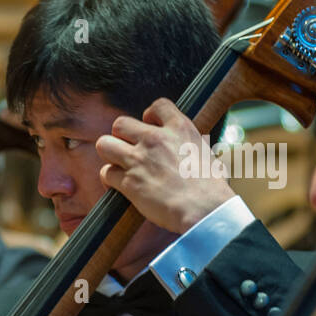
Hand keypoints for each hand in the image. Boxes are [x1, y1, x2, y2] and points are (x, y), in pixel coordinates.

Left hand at [96, 98, 236, 233]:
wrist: (205, 209)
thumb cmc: (211, 188)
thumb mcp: (204, 152)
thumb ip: (187, 143)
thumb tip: (183, 148)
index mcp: (179, 128)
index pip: (157, 106)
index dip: (149, 116)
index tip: (149, 128)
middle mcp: (156, 138)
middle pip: (120, 123)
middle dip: (122, 137)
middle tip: (130, 151)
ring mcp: (140, 159)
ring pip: (104, 144)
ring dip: (110, 155)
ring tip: (119, 166)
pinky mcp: (130, 181)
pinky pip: (106, 173)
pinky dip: (110, 180)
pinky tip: (120, 186)